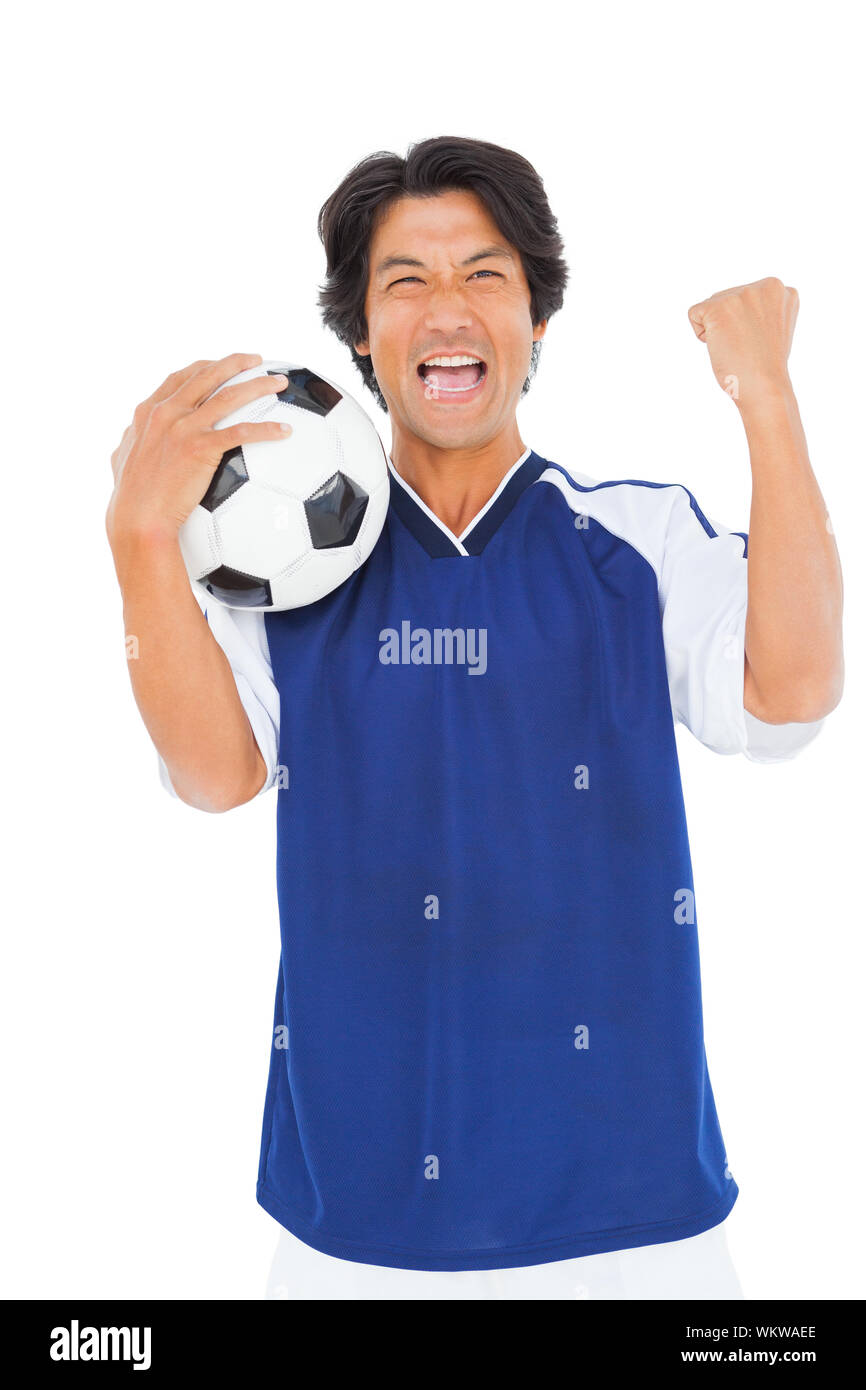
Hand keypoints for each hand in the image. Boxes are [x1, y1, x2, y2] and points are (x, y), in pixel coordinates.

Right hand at [105, 353, 292, 548]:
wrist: (138, 517)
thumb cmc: (130, 496)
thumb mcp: (122, 458)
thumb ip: (130, 441)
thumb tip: (129, 437)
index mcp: (149, 411)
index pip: (181, 377)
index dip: (205, 366)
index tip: (222, 364)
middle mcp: (167, 412)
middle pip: (207, 375)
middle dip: (236, 363)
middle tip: (257, 360)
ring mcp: (184, 428)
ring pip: (229, 396)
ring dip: (257, 385)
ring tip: (278, 383)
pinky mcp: (200, 448)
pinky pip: (242, 432)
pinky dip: (266, 429)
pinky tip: (284, 431)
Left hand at [687, 277, 798, 407]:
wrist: (765, 387)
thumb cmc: (765, 367)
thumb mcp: (772, 327)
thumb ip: (759, 308)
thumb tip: (735, 308)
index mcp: (780, 290)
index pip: (745, 299)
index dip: (745, 324)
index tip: (760, 341)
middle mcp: (766, 285)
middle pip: (726, 299)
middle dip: (729, 324)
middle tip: (747, 346)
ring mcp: (742, 294)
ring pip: (711, 306)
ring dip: (717, 330)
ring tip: (737, 346)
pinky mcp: (718, 307)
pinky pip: (694, 314)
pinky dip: (701, 334)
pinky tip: (722, 345)